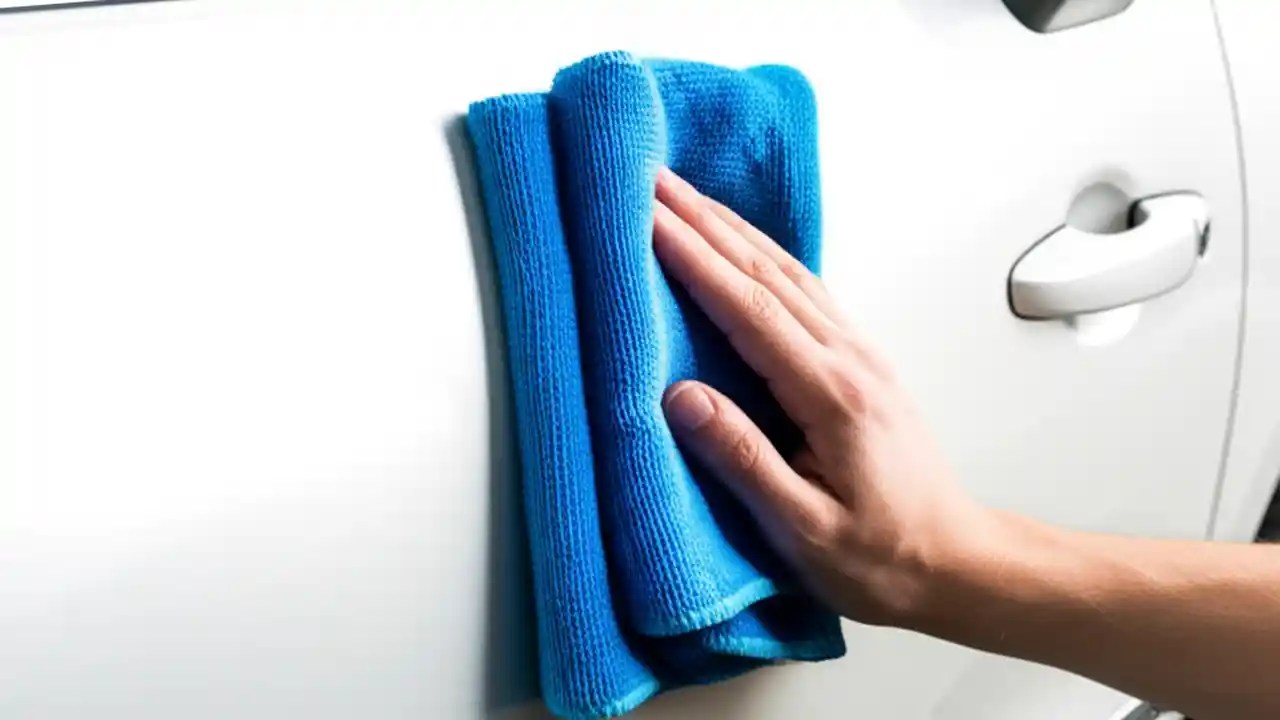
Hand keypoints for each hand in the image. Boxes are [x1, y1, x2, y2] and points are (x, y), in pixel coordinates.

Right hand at [653, 167, 991, 624]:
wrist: (957, 564)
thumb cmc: (882, 560)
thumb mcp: (806, 530)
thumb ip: (744, 461)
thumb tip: (681, 398)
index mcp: (832, 395)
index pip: (749, 309)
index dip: (694, 259)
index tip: (647, 217)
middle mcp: (848, 359)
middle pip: (767, 274)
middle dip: (705, 222)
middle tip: (651, 180)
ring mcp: (858, 355)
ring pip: (787, 273)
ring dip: (732, 230)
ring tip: (685, 196)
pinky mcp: (858, 364)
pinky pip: (803, 291)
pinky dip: (762, 256)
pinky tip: (741, 246)